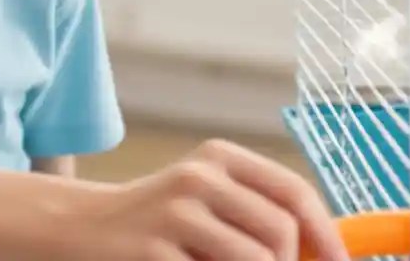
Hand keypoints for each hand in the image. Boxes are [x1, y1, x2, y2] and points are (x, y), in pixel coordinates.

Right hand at [72, 139, 348, 260]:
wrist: (83, 228)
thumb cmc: (161, 223)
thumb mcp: (209, 200)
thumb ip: (258, 215)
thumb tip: (324, 252)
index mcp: (220, 157)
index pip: (294, 192)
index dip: (327, 235)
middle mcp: (199, 177)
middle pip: (280, 232)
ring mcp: (173, 214)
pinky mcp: (152, 251)